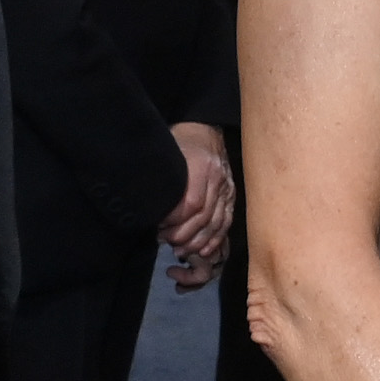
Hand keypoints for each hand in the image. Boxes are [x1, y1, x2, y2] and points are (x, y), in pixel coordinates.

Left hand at [161, 122, 235, 280]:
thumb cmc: (180, 141)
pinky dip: (215, 239)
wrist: (205, 130)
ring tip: (180, 249)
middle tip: (165, 240)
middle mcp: (218, 179)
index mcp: (201, 166)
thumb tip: (147, 207)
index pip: (191, 203)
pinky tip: (202, 250)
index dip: (175, 221)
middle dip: (183, 235)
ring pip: (216, 223)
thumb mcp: (167, 153)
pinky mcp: (232, 195)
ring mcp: (228, 188)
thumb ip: (161, 179)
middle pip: (204, 217)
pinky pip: (226, 222)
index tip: (159, 228)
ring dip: (197, 241)